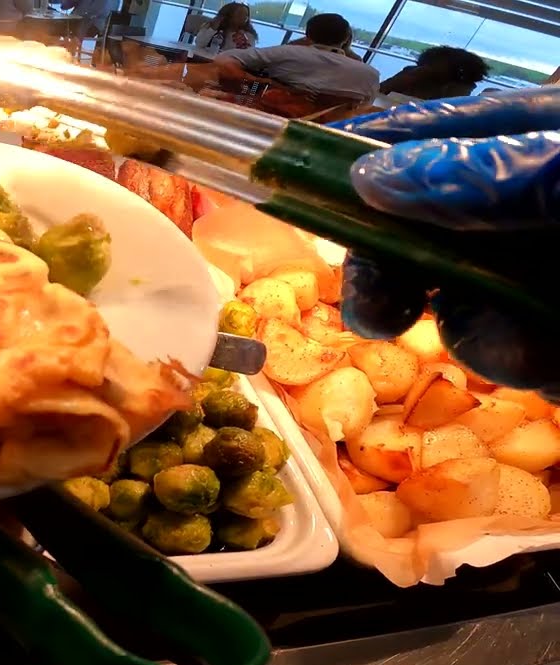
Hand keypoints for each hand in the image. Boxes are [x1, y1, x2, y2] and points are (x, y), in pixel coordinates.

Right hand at [328, 88, 559, 397]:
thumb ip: (487, 172)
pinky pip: (513, 351)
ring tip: (535, 344)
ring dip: (482, 334)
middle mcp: (524, 204)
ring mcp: (541, 269)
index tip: (297, 187)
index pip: (425, 134)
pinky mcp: (555, 327)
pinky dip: (529, 364)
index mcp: (531, 138)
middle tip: (378, 314)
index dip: (358, 158)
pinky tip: (559, 360)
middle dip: (397, 276)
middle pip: (420, 230)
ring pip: (464, 303)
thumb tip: (370, 177)